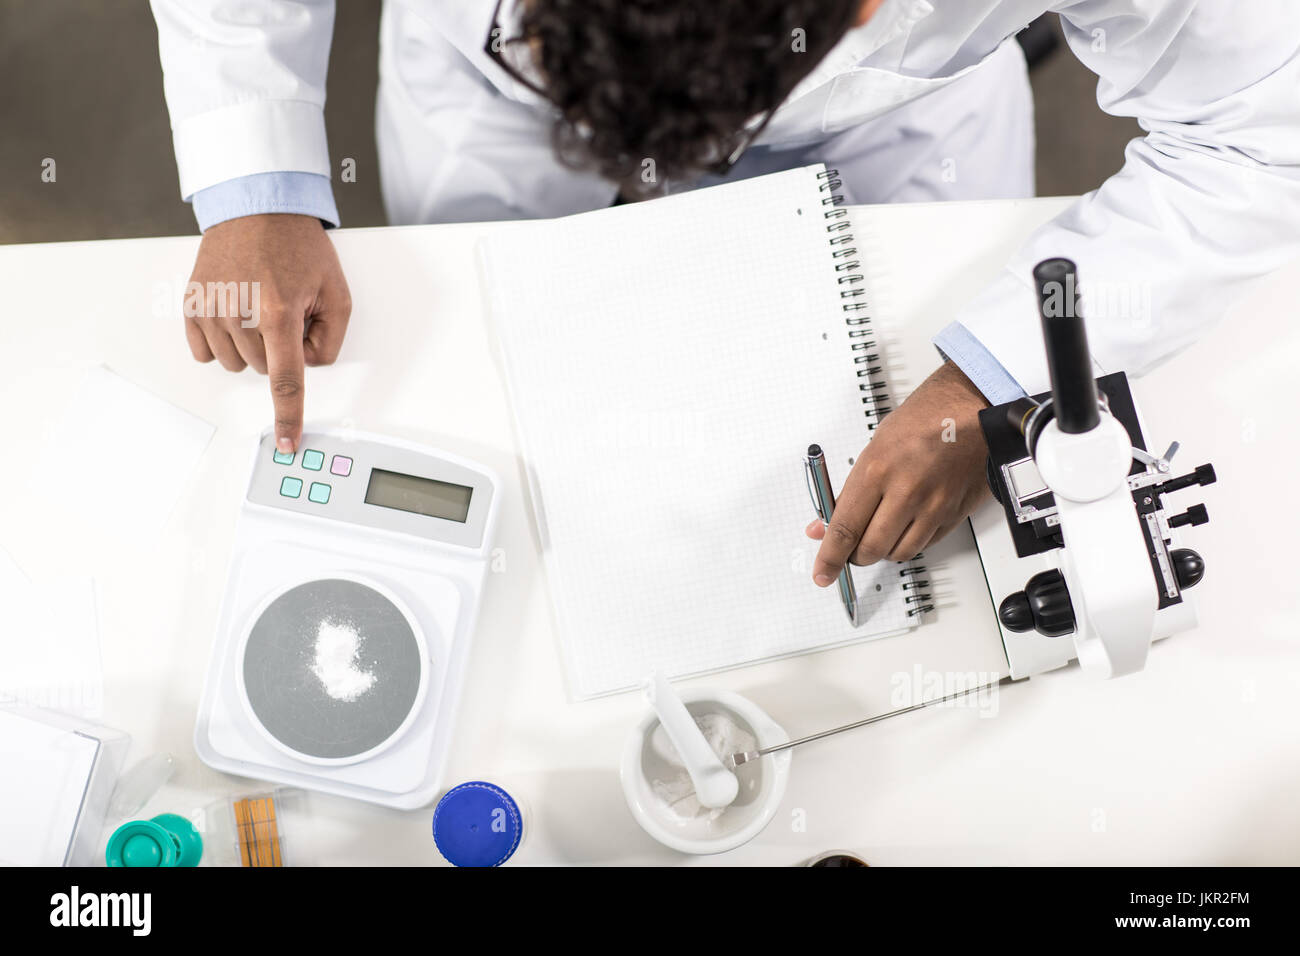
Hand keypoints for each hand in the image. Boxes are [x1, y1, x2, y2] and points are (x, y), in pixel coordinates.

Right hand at [184, 214, 350, 451]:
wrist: (256, 209)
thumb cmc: (297, 246)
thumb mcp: (336, 291)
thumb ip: (330, 339)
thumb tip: (308, 366)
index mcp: (277, 312)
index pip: (285, 380)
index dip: (288, 416)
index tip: (288, 442)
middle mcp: (237, 314)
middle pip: (263, 369)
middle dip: (280, 348)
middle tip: (285, 310)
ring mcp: (209, 310)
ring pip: (236, 364)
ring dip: (252, 346)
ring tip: (260, 306)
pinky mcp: (191, 305)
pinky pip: (206, 351)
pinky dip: (225, 341)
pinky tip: (236, 314)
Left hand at [807, 361, 991, 584]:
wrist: (973, 409)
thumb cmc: (924, 418)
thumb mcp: (875, 447)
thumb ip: (850, 491)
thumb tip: (825, 524)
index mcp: (877, 469)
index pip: (845, 528)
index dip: (829, 557)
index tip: (822, 572)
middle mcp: (906, 491)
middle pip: (871, 548)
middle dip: (855, 555)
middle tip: (850, 549)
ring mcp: (933, 505)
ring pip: (899, 553)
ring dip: (883, 551)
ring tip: (879, 533)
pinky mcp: (953, 514)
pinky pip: (924, 545)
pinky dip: (909, 543)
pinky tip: (905, 526)